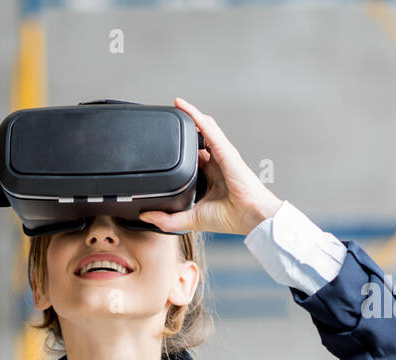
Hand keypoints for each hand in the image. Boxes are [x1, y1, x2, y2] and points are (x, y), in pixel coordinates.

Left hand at [138, 97, 282, 236]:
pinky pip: (208, 128)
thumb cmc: (231, 218)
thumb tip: (145, 215)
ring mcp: (222, 154)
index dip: (181, 150)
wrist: (249, 216)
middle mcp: (217, 163)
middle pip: (199, 139)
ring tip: (175, 104)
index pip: (194, 158)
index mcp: (211, 177)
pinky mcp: (225, 150)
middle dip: (185, 130)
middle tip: (168, 120)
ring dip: (191, 115)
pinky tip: (184, 107)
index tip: (164, 145)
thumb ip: (167, 219)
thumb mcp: (191, 220)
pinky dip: (196, 116)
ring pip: (204, 128)